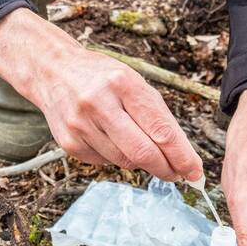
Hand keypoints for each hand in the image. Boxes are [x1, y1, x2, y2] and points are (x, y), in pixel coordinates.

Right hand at [0, 8, 202, 180]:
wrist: (53, 71)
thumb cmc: (101, 77)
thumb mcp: (132, 82)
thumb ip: (156, 115)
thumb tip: (179, 154)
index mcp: (123, 83)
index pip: (160, 129)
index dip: (181, 155)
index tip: (194, 170)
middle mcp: (99, 103)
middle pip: (143, 152)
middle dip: (165, 168)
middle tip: (177, 174)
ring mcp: (81, 125)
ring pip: (124, 161)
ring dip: (140, 161)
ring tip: (139, 145)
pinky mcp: (69, 142)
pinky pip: (105, 162)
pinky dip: (116, 157)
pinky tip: (110, 139)